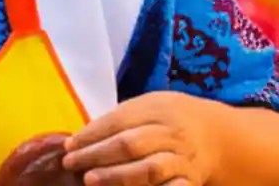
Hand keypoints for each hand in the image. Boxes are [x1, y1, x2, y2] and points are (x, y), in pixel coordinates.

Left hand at [62, 92, 223, 185]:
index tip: (68, 145)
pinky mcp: (190, 182)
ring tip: (90, 180)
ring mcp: (182, 160)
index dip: (90, 135)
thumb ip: (119, 119)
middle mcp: (171, 134)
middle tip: (72, 163)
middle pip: (130, 145)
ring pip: (148, 170)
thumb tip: (81, 138)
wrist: (216, 136)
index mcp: (157, 110)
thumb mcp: (148, 106)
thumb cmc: (169, 118)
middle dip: (96, 155)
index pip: (118, 122)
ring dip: (116, 176)